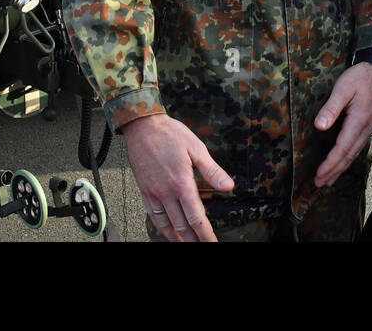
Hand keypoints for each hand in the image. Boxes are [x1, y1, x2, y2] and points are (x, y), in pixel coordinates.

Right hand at [121, 113, 233, 241]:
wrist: (142, 126)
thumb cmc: (170, 134)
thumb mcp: (196, 148)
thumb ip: (212, 171)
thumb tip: (229, 186)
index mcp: (182, 183)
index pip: (196, 217)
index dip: (206, 234)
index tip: (212, 242)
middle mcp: (166, 192)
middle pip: (182, 226)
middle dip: (194, 240)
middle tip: (204, 246)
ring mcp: (153, 193)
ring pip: (166, 225)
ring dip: (178, 239)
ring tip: (188, 245)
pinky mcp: (144, 191)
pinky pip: (153, 216)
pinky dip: (162, 229)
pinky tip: (168, 233)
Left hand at [313, 62, 371, 186]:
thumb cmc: (361, 76)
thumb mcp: (343, 88)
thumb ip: (331, 108)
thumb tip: (320, 127)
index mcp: (359, 121)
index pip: (342, 148)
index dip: (330, 164)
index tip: (319, 174)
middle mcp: (366, 128)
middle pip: (349, 155)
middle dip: (334, 171)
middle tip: (320, 183)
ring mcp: (369, 127)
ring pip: (354, 153)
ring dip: (341, 167)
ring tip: (329, 178)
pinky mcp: (368, 125)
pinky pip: (358, 146)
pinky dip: (348, 157)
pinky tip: (343, 161)